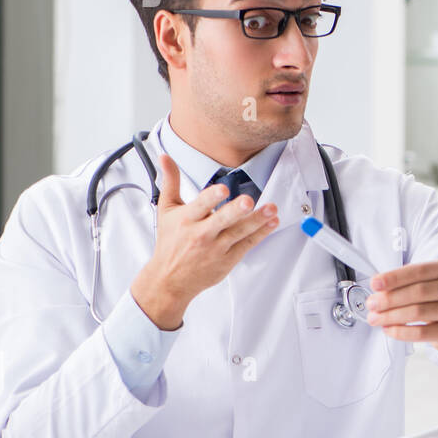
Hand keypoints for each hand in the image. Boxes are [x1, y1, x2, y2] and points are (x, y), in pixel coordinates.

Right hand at [131, 154, 279, 329]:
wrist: (169, 280)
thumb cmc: (170, 243)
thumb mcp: (166, 210)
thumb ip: (170, 181)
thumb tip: (165, 157)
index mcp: (186, 219)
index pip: (200, 206)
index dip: (211, 198)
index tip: (222, 190)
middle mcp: (202, 234)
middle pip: (222, 220)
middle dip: (236, 211)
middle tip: (248, 201)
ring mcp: (216, 248)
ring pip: (239, 232)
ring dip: (257, 220)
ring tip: (272, 210)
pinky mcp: (228, 260)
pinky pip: (247, 244)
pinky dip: (261, 233)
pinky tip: (272, 222)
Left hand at [365, 261, 437, 358]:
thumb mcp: (433, 281)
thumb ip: (410, 280)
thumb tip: (379, 289)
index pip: (420, 270)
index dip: (395, 277)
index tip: (375, 283)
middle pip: (418, 292)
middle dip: (389, 298)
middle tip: (372, 304)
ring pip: (418, 312)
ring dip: (391, 316)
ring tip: (375, 318)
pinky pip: (421, 333)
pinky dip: (400, 331)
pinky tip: (389, 329)